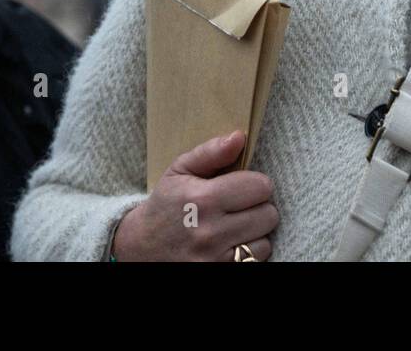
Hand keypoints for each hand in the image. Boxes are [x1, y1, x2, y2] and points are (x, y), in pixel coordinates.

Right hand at [110, 130, 277, 260]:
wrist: (142, 247)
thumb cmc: (166, 204)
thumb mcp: (180, 171)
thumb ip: (211, 152)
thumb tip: (240, 137)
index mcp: (202, 199)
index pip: (260, 186)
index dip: (255, 182)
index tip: (243, 185)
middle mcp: (210, 232)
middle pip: (268, 214)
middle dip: (258, 206)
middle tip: (240, 205)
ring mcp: (215, 258)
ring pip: (265, 240)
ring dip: (255, 231)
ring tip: (235, 224)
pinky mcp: (220, 272)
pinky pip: (256, 260)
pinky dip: (249, 251)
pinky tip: (232, 242)